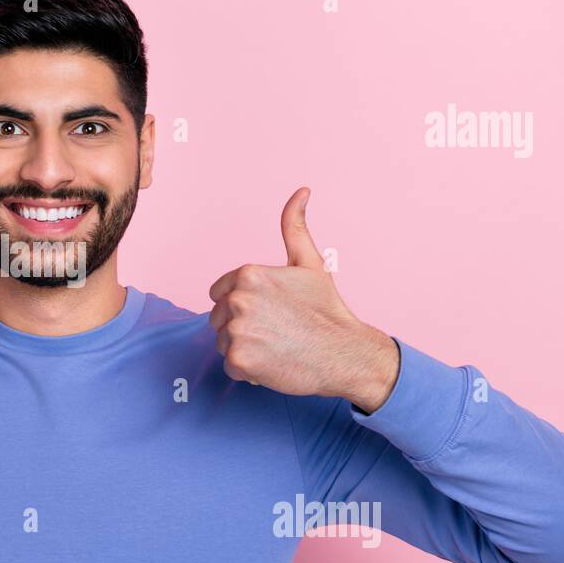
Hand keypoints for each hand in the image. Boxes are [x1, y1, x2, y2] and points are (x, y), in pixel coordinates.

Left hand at [207, 187, 398, 411]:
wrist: (345, 354)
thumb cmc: (327, 310)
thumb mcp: (310, 263)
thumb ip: (295, 227)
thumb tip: (301, 191)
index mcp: (248, 273)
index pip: (218, 294)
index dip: (243, 306)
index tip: (271, 312)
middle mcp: (238, 298)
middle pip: (218, 319)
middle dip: (242, 327)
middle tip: (278, 331)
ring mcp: (237, 329)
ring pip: (223, 343)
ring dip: (245, 349)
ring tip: (277, 346)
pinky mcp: (239, 359)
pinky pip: (231, 367)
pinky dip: (249, 371)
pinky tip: (274, 363)